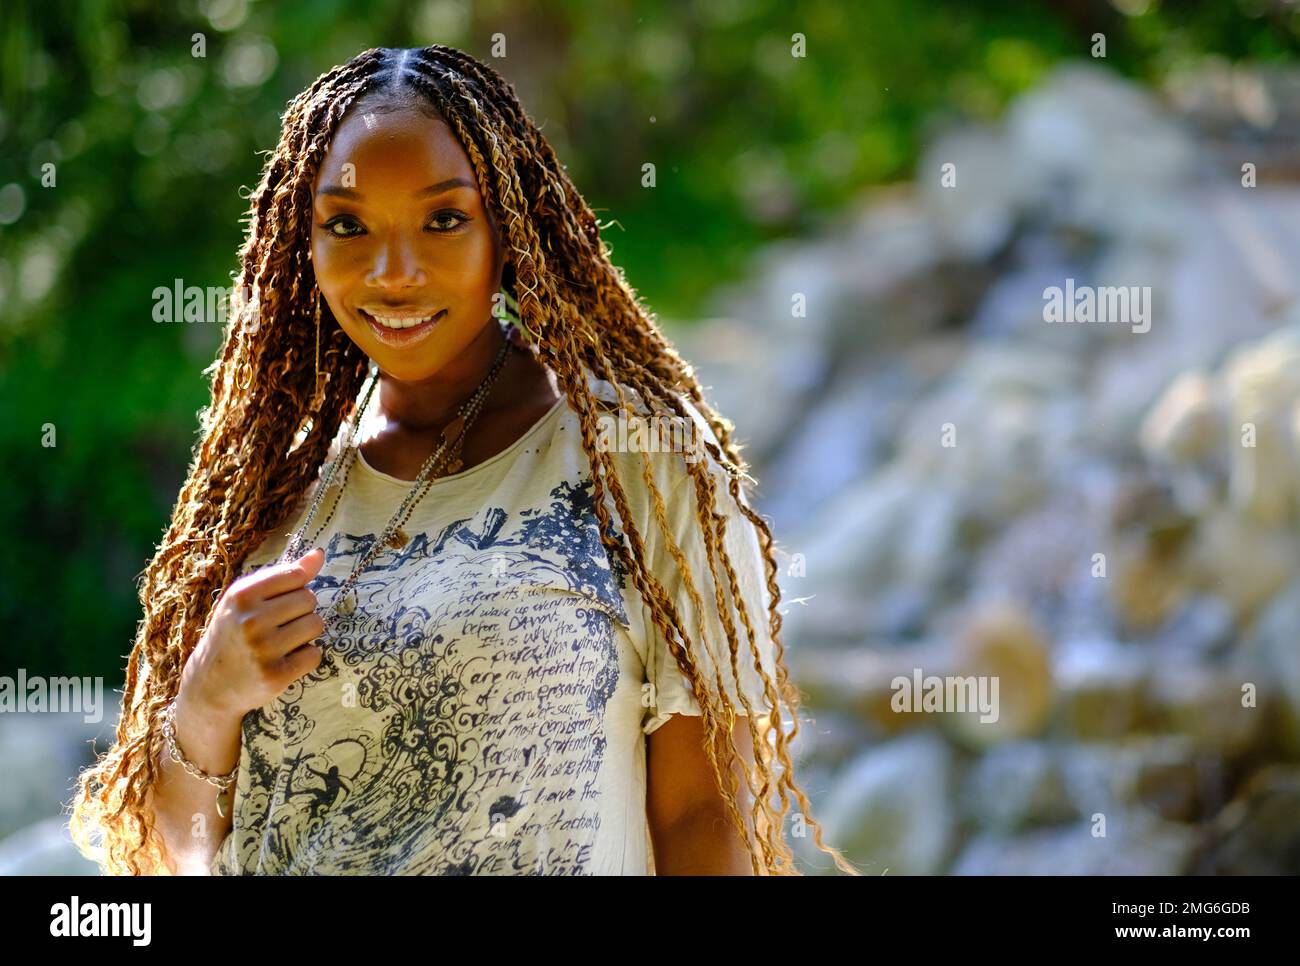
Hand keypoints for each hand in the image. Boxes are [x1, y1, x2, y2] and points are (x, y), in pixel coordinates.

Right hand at [178, 548, 327, 720]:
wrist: (208, 687)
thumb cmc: (232, 636)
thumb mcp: (246, 601)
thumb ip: (283, 576)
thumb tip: (319, 554)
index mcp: (241, 596)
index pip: (295, 575)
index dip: (295, 588)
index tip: (280, 602)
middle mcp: (251, 620)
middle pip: (309, 599)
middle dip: (301, 612)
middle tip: (279, 627)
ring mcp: (263, 649)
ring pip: (316, 625)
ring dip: (306, 634)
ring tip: (282, 643)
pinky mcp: (275, 675)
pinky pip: (314, 654)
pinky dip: (305, 657)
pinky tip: (284, 661)